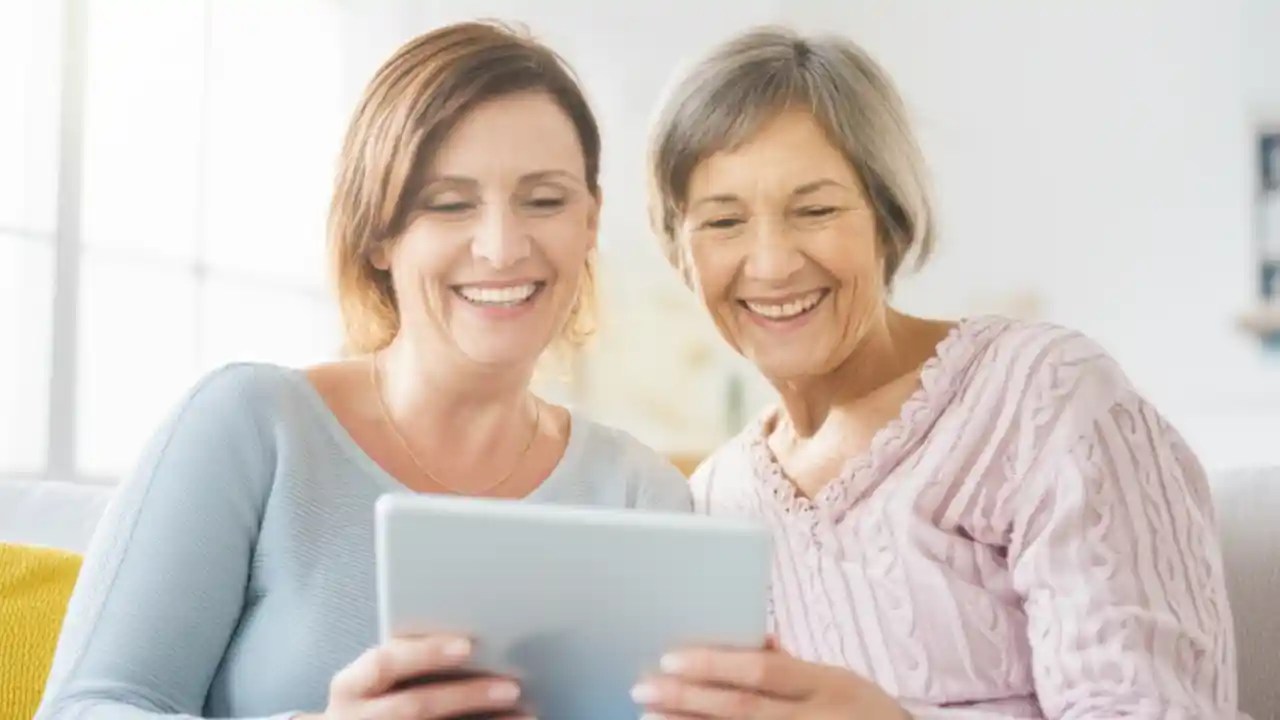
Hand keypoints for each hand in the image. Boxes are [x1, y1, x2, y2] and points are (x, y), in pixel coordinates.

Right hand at [301, 635, 530, 718]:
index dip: (425, 653)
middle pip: (414, 706)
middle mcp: (358, 718)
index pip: (384, 663)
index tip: (467, 645)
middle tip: (511, 686)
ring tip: (524, 715)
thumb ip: (409, 658)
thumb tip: (475, 639)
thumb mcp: (374, 678)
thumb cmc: (374, 697)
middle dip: (465, 696)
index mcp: (350, 686)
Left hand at [631, 640, 907, 719]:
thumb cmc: (867, 714)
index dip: (714, 664)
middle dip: (687, 699)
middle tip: (642, 689)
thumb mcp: (843, 682)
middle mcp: (819, 718)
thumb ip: (794, 666)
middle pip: (743, 710)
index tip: (668, 657)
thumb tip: (751, 640)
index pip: (764, 671)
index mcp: (829, 684)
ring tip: (649, 719)